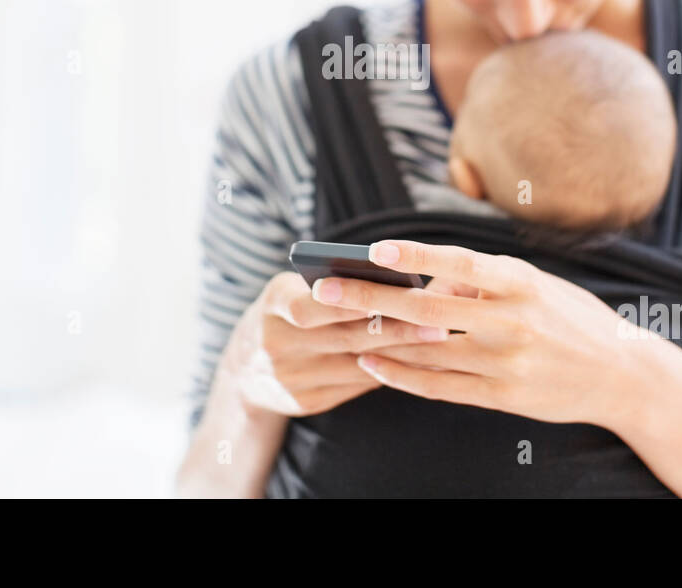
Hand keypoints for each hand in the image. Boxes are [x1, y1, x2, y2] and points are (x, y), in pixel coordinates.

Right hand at [222, 270, 453, 417]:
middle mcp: (277, 344)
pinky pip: (355, 385)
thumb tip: (390, 278)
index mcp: (272, 306)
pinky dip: (387, 370)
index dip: (350, 302)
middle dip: (395, 328)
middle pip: (345, 337)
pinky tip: (416, 361)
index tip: (393, 294)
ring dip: (400, 352)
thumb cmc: (283, 314)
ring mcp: (291, 378)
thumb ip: (329, 286)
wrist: (243, 371)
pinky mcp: (306, 402)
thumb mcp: (289, 291)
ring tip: (437, 341)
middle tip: (438, 321)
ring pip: (356, 363)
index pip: (310, 306)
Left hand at [310, 240, 658, 428]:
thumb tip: (428, 282)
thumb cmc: (570, 318)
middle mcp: (511, 320)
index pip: (458, 262)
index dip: (414, 256)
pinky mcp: (502, 397)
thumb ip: (483, 282)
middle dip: (370, 298)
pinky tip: (373, 365)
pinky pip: (439, 387)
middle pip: (425, 308)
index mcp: (519, 282)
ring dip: (377, 338)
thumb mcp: (535, 285)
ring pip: (425, 351)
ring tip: (339, 326)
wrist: (623, 375)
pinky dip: (401, 376)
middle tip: (326, 289)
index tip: (374, 249)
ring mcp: (505, 362)